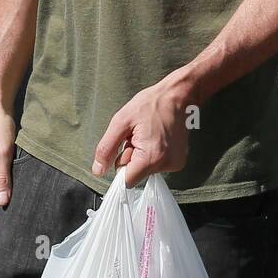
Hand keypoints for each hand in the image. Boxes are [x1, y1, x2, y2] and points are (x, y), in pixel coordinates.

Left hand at [92, 72, 192, 186]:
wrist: (176, 96)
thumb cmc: (150, 104)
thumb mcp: (121, 122)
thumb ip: (106, 149)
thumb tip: (98, 170)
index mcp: (151, 157)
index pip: (127, 181)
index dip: (121, 165)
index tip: (124, 149)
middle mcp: (167, 165)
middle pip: (137, 174)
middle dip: (132, 157)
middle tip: (137, 136)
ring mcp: (175, 163)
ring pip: (146, 170)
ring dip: (142, 155)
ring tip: (148, 134)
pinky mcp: (179, 161)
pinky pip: (157, 165)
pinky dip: (153, 154)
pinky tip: (156, 137)